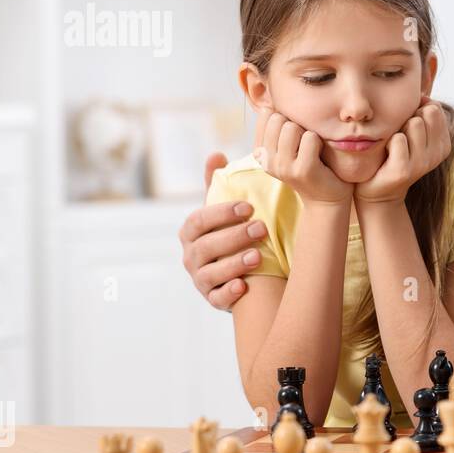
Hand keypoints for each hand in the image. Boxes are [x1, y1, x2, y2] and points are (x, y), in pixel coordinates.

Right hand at [180, 151, 266, 309]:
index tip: (248, 207)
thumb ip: (219, 184)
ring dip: (234, 264)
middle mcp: (191, 255)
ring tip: (259, 257)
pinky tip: (244, 286)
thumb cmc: (230, 232)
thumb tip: (216, 154)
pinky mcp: (212, 298)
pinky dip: (228, 293)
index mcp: (191, 231)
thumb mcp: (224, 210)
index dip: (221, 213)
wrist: (240, 270)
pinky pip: (216, 298)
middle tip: (262, 229)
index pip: (200, 220)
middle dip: (234, 237)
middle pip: (207, 246)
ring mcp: (200, 279)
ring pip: (210, 273)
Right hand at [253, 109, 352, 205]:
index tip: (294, 135)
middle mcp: (267, 160)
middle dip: (295, 124)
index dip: (285, 117)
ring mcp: (283, 167)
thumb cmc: (311, 163)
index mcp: (261, 152)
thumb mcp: (289, 144)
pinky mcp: (302, 170)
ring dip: (307, 132)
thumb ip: (277, 124)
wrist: (326, 197)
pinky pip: (310, 137)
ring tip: (311, 149)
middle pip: (278, 118)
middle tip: (304, 143)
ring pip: (292, 127)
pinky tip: (319, 155)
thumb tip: (270, 97)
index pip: (265, 114)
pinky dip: (318, 141)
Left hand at [354, 98, 451, 204]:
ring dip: (399, 130)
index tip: (409, 128)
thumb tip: (424, 96)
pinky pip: (398, 139)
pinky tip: (387, 155)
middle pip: (427, 112)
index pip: (435, 109)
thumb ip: (422, 113)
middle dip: (410, 118)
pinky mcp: (404, 170)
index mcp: (443, 144)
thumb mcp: (413, 132)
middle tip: (401, 137)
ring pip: (414, 123)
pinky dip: (388, 142)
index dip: (417, 111)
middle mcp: (437, 154)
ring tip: (394, 146)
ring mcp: (422, 163)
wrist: (378, 189)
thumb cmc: (394, 153)